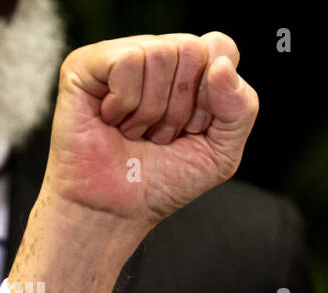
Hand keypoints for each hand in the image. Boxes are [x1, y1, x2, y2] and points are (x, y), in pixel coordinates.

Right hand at [46, 32, 258, 223]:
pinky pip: (126, 61)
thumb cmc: (164, 180)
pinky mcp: (86, 64)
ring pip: (159, 54)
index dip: (215, 95)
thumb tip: (220, 66)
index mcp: (191, 70)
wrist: (117, 210)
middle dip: (183, 106)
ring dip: (152, 110)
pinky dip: (126, 103)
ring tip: (137, 132)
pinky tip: (113, 121)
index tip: (195, 128)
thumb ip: (241, 109)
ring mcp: (120, 56)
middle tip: (162, 134)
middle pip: (192, 48)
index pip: (221, 48)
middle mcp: (157, 55)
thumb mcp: (222, 152)